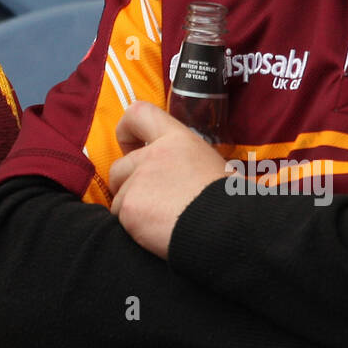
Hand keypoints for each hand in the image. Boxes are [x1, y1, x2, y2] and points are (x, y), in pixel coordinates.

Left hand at [109, 101, 227, 258]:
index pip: (140, 113)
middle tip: (150, 203)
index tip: (130, 147)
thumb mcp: (210, 167)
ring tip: (162, 222)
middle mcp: (154, 155)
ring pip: (119, 198)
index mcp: (177, 140)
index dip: (127, 130)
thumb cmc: (228, 203)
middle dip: (126, 186)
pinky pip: (120, 219)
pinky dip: (133, 230)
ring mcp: (138, 180)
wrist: (228, 230)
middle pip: (119, 167)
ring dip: (133, 211)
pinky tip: (157, 234)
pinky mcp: (129, 207)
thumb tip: (173, 177)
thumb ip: (182, 162)